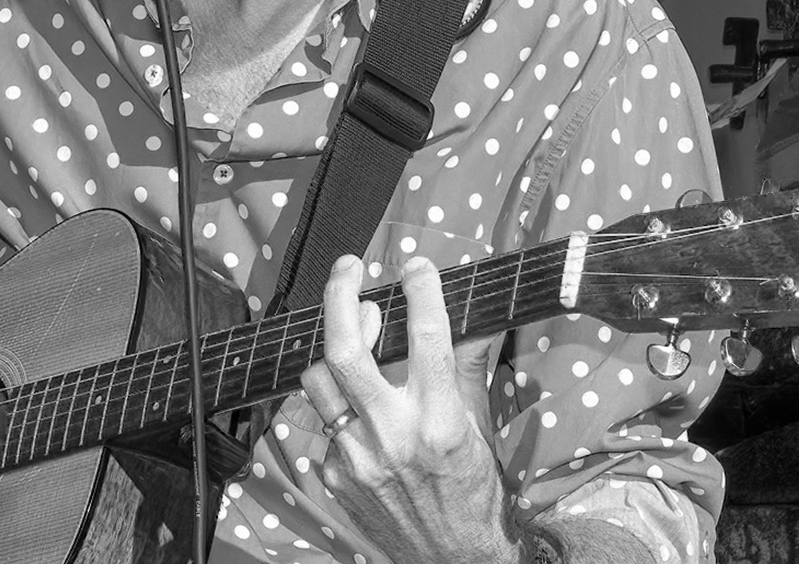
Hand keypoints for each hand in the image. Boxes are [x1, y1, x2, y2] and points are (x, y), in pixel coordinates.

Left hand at [300, 255, 517, 563]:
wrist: (452, 562)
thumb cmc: (473, 491)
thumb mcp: (479, 424)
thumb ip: (468, 364)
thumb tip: (478, 314)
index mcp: (439, 422)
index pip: (426, 337)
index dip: (420, 290)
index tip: (416, 265)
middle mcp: (392, 437)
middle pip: (345, 350)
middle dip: (340, 296)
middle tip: (350, 268)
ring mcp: (356, 458)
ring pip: (319, 378)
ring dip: (335, 344)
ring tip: (355, 327)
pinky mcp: (333, 474)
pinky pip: (324, 418)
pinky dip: (341, 399)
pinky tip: (361, 398)